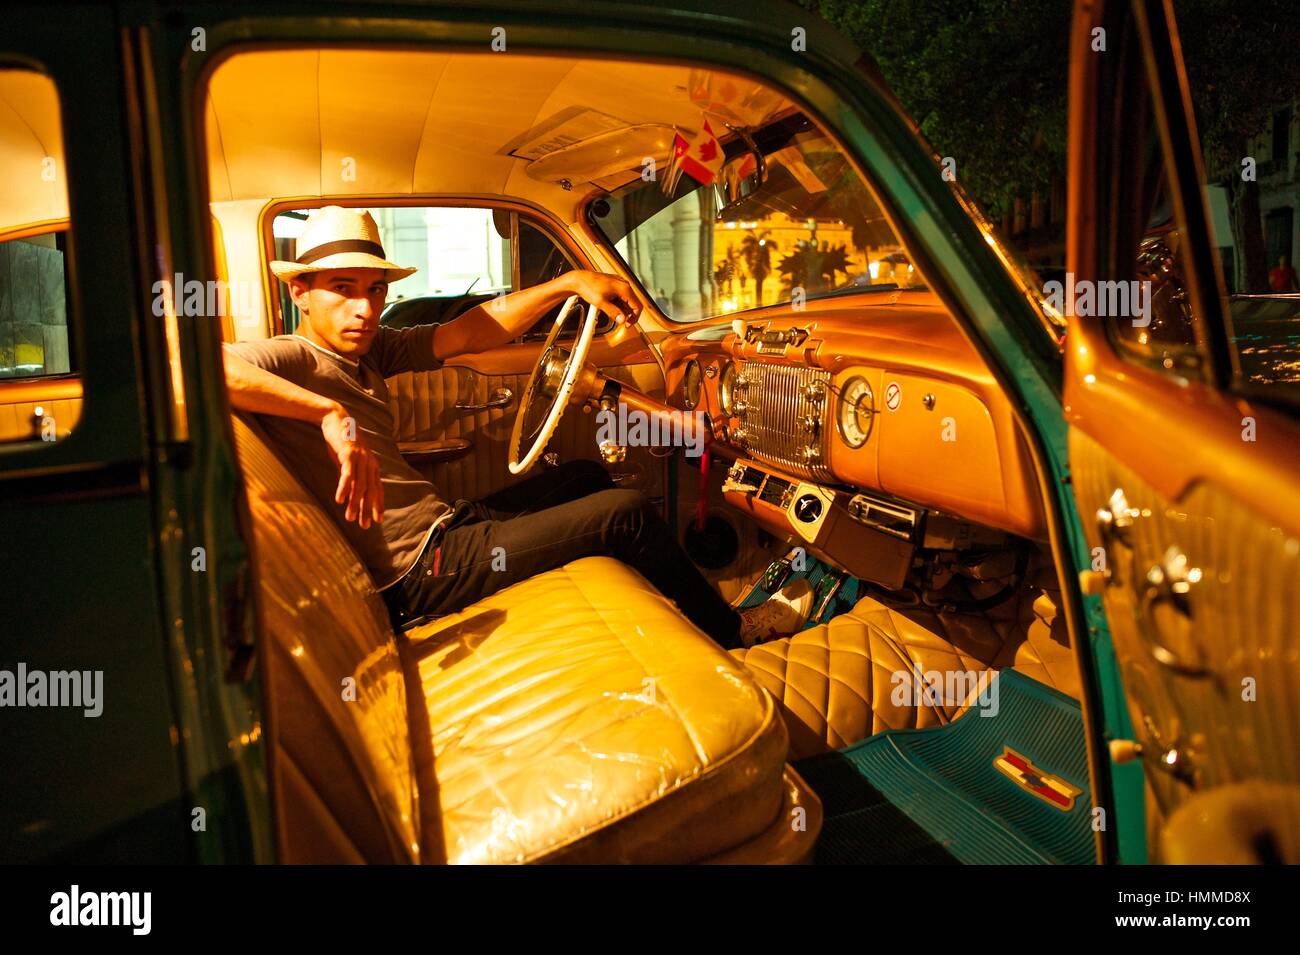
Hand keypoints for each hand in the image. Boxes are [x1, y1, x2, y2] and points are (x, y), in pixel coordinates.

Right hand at [321, 406, 383, 528]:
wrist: (336, 418)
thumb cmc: (342, 441)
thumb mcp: (348, 461)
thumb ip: (351, 475)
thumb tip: (350, 493)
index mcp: (371, 465)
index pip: (377, 489)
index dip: (377, 505)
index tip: (376, 521)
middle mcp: (369, 463)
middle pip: (370, 491)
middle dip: (367, 509)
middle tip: (364, 526)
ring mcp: (360, 458)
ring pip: (359, 485)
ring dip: (355, 503)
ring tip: (350, 518)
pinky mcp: (348, 454)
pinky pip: (347, 474)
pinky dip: (344, 488)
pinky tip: (340, 500)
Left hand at [567, 270, 642, 326]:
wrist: (579, 279)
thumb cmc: (588, 286)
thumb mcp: (601, 303)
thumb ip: (613, 312)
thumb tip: (622, 320)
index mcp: (624, 288)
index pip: (637, 306)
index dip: (634, 318)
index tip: (628, 324)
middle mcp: (624, 284)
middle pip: (633, 303)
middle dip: (627, 313)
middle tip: (619, 320)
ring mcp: (619, 283)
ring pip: (627, 300)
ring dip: (621, 309)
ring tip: (611, 313)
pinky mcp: (614, 284)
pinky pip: (621, 296)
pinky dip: (618, 303)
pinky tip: (609, 306)